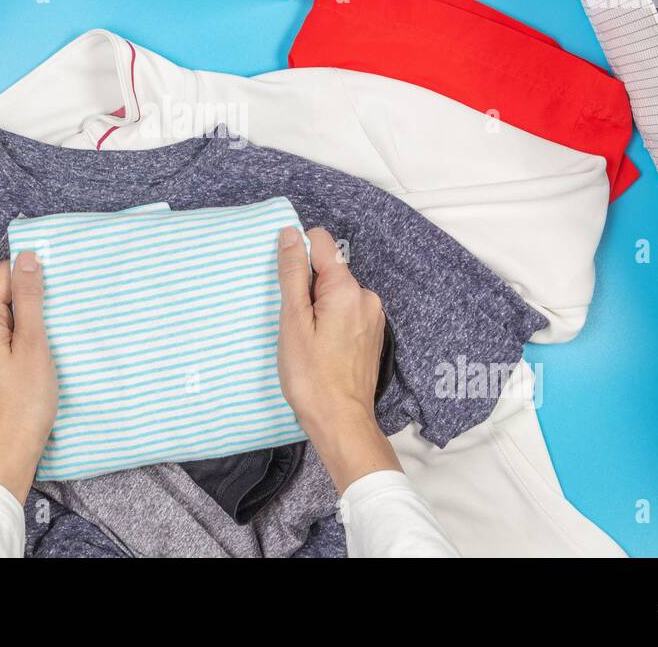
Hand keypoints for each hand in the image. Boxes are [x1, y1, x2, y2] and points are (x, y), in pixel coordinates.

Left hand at [0, 251, 58, 502]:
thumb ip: (29, 299)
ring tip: (55, 330)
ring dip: (29, 320)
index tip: (58, 278)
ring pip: (5, 320)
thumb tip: (26, 257)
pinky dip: (22, 338)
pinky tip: (42, 351)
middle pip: (3, 297)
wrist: (8, 452)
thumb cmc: (24, 401)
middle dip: (31, 297)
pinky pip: (3, 340)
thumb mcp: (33, 344)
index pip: (3, 275)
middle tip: (62, 307)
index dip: (30, 272)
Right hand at [276, 227, 400, 493]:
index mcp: (348, 289)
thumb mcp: (293, 321)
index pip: (321, 242)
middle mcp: (367, 297)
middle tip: (293, 322)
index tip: (285, 286)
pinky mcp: (371, 335)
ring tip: (305, 340)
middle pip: (328, 269)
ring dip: (317, 307)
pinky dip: (328, 321)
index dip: (297, 256)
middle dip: (306, 287)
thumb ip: (293, 274)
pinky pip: (345, 312)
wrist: (342, 423)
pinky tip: (319, 348)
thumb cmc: (311, 376)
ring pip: (335, 293)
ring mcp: (372, 317)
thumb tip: (289, 234)